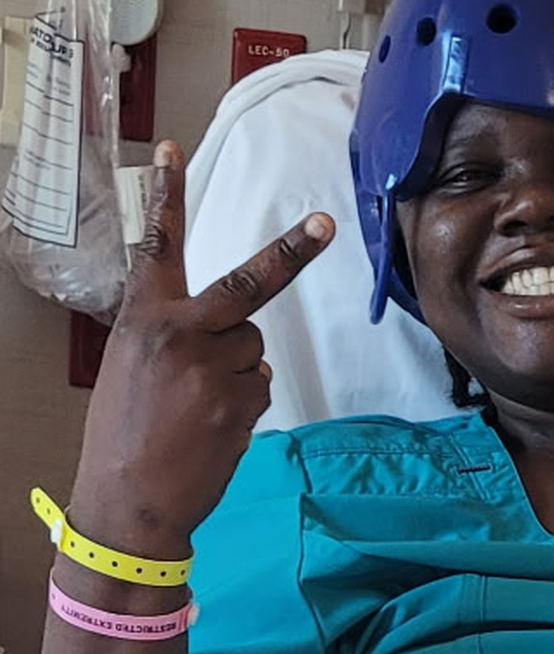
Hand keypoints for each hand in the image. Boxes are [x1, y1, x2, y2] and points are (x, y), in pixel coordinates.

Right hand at [68, 140, 334, 554]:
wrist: (129, 503)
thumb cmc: (126, 433)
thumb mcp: (131, 368)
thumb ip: (177, 338)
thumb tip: (244, 344)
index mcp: (143, 318)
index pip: (156, 246)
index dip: (165, 197)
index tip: (173, 151)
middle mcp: (180, 332)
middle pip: (250, 283)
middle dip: (294, 251)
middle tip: (327, 224)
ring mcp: (214, 366)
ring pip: (254, 348)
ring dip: (237, 371)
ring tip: (198, 408)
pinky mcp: (242, 399)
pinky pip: (259, 386)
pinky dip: (243, 403)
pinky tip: (211, 428)